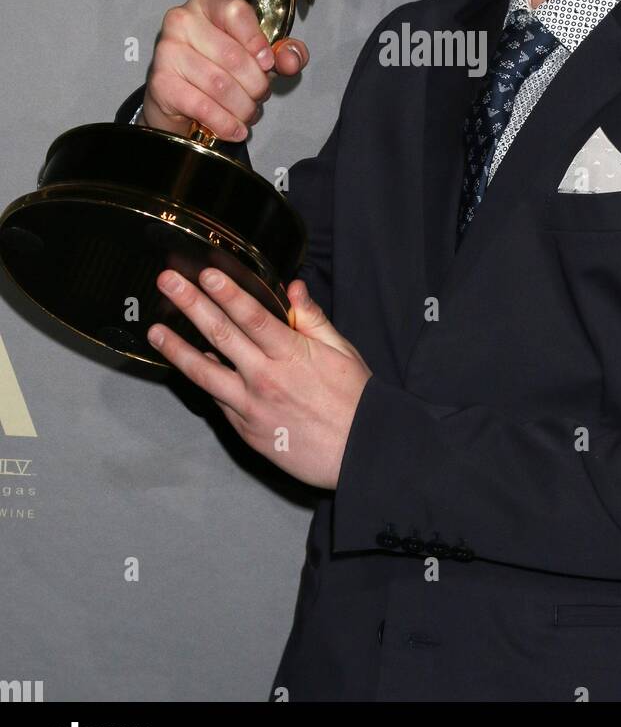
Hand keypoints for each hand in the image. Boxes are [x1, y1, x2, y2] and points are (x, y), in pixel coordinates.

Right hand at [141, 0, 309, 140]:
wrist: (178, 97)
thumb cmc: (220, 66)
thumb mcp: (257, 54)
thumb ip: (283, 52)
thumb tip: (291, 60)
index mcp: (208, 4)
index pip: (236, 12)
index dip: (257, 40)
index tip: (267, 63)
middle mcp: (182, 21)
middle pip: (232, 55)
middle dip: (256, 84)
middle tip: (260, 96)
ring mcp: (167, 51)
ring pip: (219, 85)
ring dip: (243, 107)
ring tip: (248, 113)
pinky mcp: (160, 82)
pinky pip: (202, 106)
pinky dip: (225, 123)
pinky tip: (235, 129)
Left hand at [146, 269, 371, 489]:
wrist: (359, 452)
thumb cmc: (354, 400)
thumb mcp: (341, 350)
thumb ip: (312, 318)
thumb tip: (294, 289)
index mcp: (291, 354)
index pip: (251, 316)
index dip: (226, 292)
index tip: (205, 274)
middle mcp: (265, 378)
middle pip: (220, 335)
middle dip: (191, 304)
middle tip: (168, 282)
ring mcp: (251, 406)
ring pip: (205, 373)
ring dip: (176, 348)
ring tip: (155, 331)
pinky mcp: (246, 430)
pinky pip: (218, 400)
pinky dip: (203, 381)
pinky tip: (189, 365)